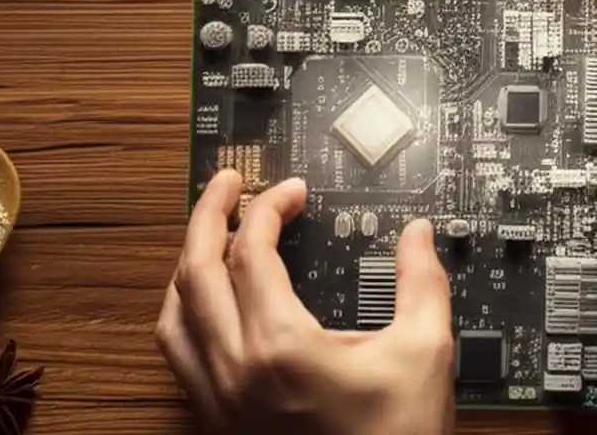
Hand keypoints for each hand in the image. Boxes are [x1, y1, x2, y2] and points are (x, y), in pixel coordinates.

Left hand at [156, 171, 454, 434]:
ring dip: (187, 266)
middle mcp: (233, 372)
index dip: (267, 207)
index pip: (250, 251)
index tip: (291, 191)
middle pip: (194, 272)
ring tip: (212, 237)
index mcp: (279, 347)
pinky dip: (184, 315)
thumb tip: (416, 237)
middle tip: (227, 185)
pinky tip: (208, 306)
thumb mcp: (423, 356)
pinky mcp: (216, 424)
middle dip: (207, 215)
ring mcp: (217, 402)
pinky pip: (177, 356)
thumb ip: (421, 284)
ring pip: (173, 315)